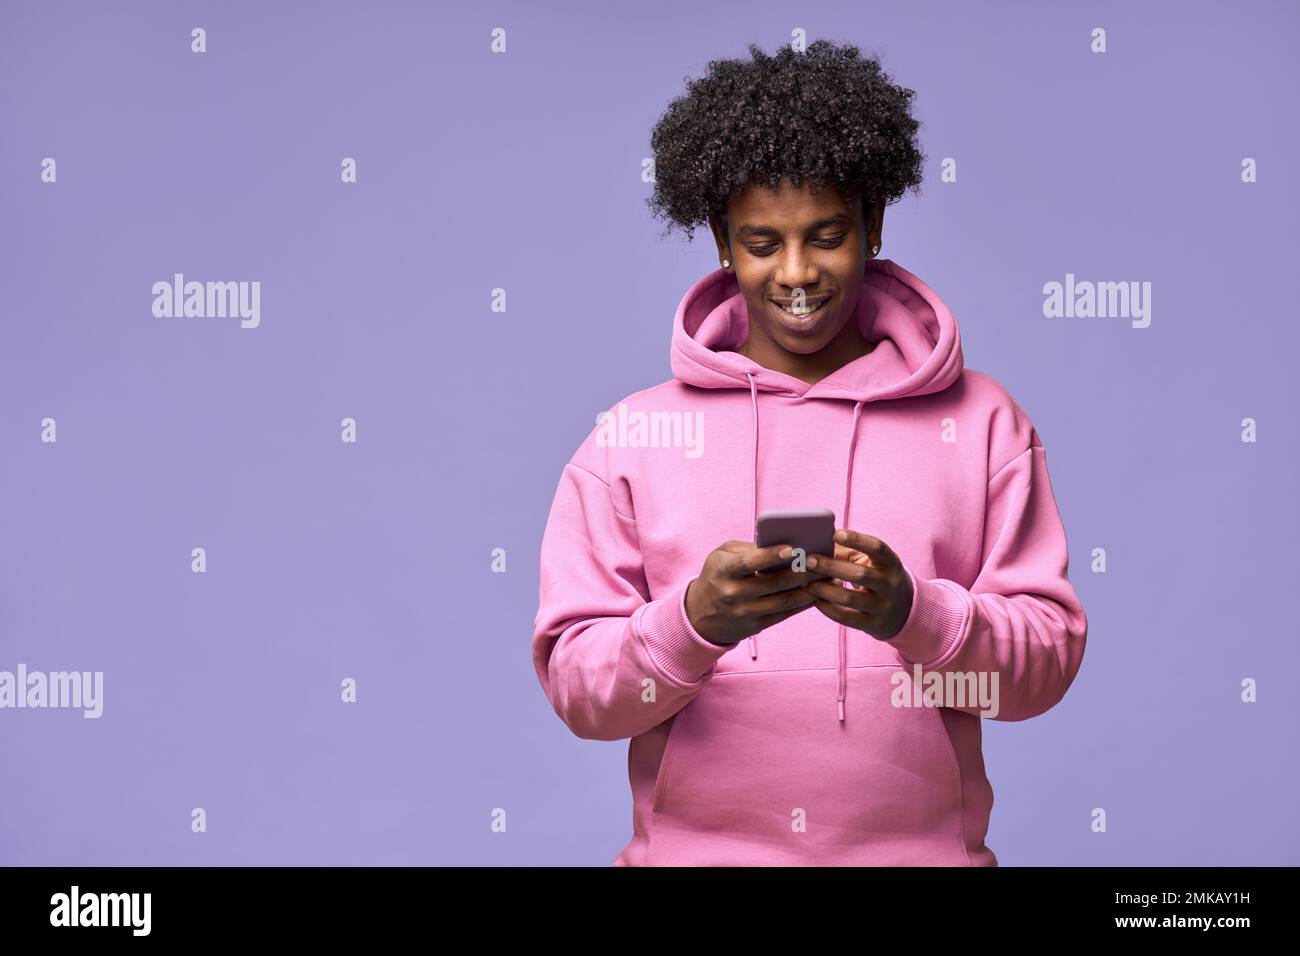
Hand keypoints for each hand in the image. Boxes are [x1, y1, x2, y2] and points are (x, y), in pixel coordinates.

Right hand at [684, 540, 829, 645]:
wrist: (700, 614)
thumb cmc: (717, 574)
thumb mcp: (722, 555)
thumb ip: (748, 549)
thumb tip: (783, 548)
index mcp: (723, 571)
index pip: (749, 563)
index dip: (771, 556)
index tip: (793, 548)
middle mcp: (733, 593)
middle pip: (774, 583)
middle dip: (801, 571)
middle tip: (822, 560)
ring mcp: (745, 612)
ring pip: (784, 601)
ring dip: (809, 589)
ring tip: (828, 577)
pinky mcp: (756, 626)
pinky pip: (785, 614)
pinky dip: (803, 603)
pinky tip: (817, 592)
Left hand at [801, 529, 914, 639]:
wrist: (902, 610)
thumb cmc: (876, 576)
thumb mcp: (870, 562)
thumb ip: (846, 552)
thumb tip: (815, 545)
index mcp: (891, 563)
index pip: (877, 548)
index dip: (857, 540)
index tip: (834, 534)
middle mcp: (890, 584)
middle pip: (860, 574)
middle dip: (831, 567)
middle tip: (808, 561)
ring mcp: (883, 606)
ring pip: (850, 598)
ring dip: (824, 589)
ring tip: (806, 582)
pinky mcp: (873, 624)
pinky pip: (846, 617)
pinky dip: (827, 608)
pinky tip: (815, 599)